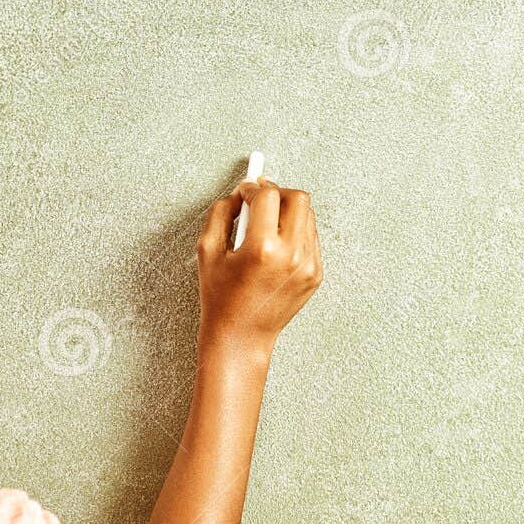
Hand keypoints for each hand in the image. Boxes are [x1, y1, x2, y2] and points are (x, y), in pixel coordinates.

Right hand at [196, 179, 322, 354]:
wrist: (242, 337)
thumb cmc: (220, 297)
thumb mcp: (207, 251)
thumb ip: (220, 213)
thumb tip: (238, 193)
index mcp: (262, 249)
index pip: (267, 195)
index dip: (253, 187)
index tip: (244, 190)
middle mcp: (290, 256)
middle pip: (298, 198)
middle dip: (277, 192)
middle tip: (260, 199)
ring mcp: (308, 266)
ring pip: (308, 215)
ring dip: (287, 211)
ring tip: (267, 223)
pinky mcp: (315, 274)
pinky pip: (311, 237)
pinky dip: (295, 232)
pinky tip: (276, 244)